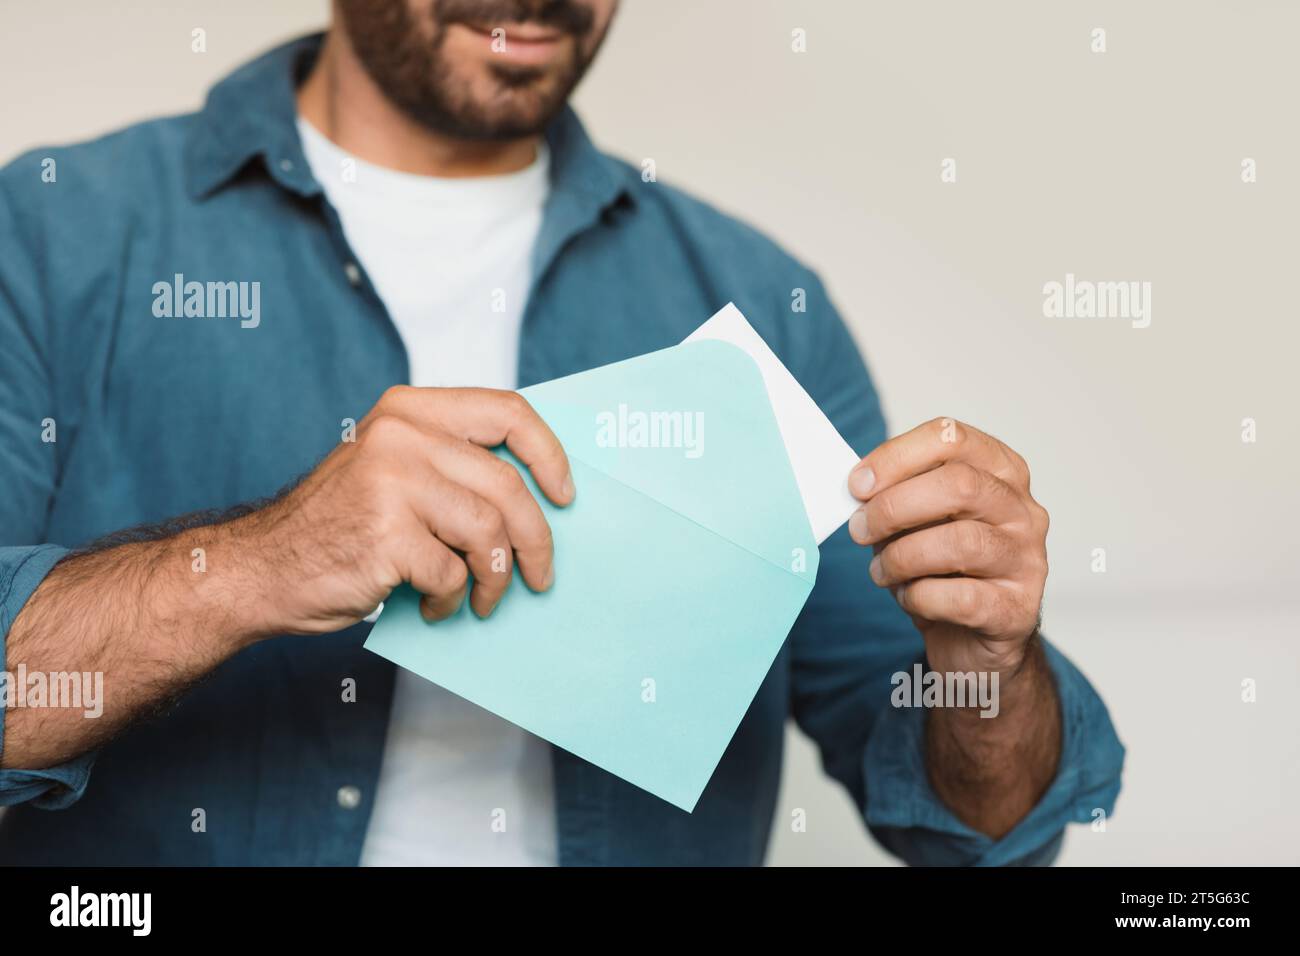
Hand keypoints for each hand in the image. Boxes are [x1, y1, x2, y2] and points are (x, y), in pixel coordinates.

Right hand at [241, 386, 573, 632]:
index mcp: (409, 410)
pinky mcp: (386, 534)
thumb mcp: (393, 467)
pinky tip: (432, 606)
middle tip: (540, 576)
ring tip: (482, 599)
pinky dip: (452, 601)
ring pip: (489, 533)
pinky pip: (453, 573)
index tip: (564, 495)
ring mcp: (391, 482)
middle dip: (536, 540)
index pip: (507, 412)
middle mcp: (401, 436)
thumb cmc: (340, 526)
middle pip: (508, 486)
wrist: (262, 569)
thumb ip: (452, 463)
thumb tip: (540, 493)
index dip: (549, 454)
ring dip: (496, 578)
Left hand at [847, 417, 1048, 676]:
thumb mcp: (920, 519)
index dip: (896, 456)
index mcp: (999, 471)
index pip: (951, 438)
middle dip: (894, 507)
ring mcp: (1026, 559)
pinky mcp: (1016, 609)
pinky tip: (910, 598)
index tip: (857, 484)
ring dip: (901, 557)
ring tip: (881, 572)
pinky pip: (959, 598)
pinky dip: (919, 597)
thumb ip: (898, 495)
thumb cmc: (942, 568)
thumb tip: (859, 489)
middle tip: (860, 530)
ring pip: (959, 543)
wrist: (973, 637)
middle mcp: (1021, 509)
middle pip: (959, 485)